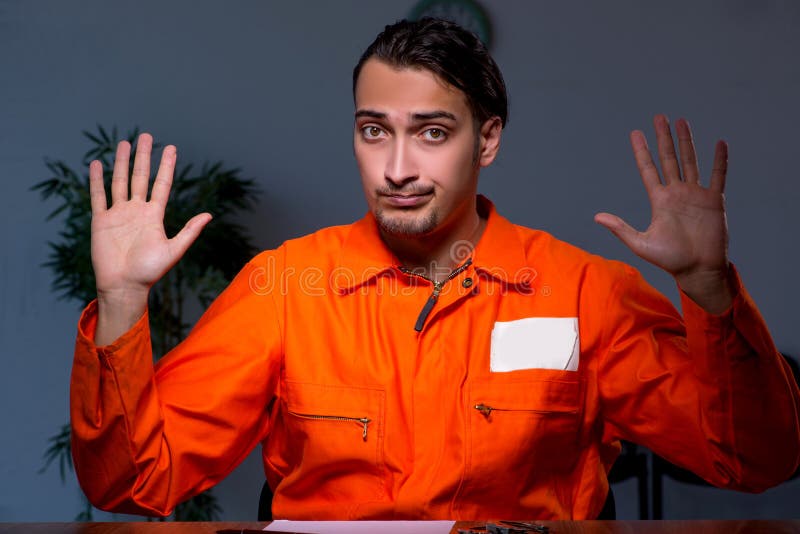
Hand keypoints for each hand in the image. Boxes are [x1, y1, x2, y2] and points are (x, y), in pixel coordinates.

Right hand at [90, 134, 211, 342]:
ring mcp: (118, 214)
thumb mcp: (174, 250)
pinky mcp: (101, 221)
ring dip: (121, 162)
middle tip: (146, 136)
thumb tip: (210, 215)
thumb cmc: (149, 272)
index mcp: (154, 216)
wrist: (124, 286)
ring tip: (124, 143)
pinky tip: (97, 164)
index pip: (161, 184)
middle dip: (143, 156)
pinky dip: (97, 181)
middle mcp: (137, 211)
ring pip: (119, 182)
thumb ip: (190, 231)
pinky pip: (98, 196)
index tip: (171, 148)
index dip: (166, 166)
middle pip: (140, 177)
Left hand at [594, 115, 732, 312]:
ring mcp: (696, 195)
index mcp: (659, 200)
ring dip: (686, 141)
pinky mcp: (714, 200)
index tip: (635, 133)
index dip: (642, 151)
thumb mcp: (640, 243)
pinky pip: (717, 176)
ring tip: (681, 121)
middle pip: (669, 159)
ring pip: (690, 161)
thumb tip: (596, 216)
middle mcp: (677, 193)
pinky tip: (719, 143)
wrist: (698, 270)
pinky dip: (719, 160)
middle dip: (663, 138)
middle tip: (659, 117)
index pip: (648, 169)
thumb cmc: (670, 259)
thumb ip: (620, 228)